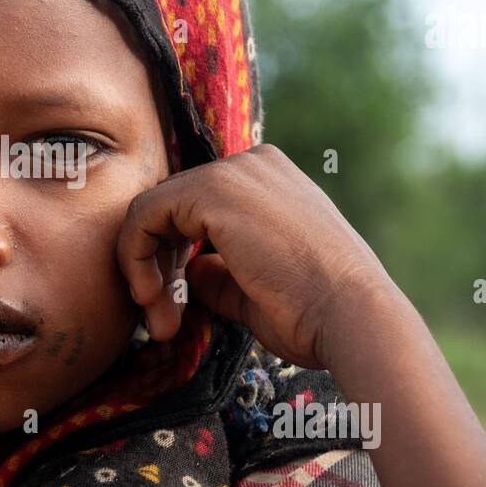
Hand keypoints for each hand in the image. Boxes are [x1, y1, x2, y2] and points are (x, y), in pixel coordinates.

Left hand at [116, 143, 400, 369]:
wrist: (351, 317)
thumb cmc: (316, 313)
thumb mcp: (254, 285)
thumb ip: (218, 271)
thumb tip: (185, 273)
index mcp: (270, 179)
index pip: (196, 210)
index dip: (176, 261)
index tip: (173, 309)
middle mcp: (252, 164)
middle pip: (172, 209)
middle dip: (158, 269)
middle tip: (161, 323)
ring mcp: (233, 172)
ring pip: (152, 211)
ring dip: (144, 269)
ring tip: (159, 321)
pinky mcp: (212, 191)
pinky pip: (144, 214)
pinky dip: (134, 256)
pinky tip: (150, 297)